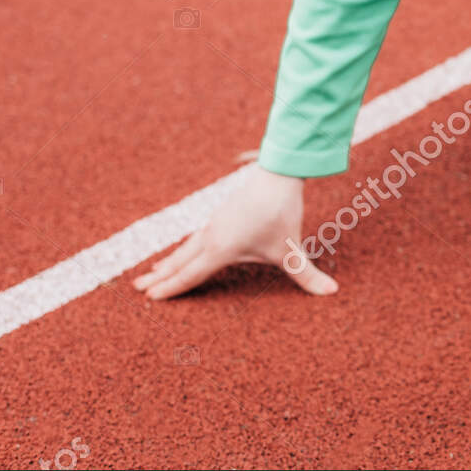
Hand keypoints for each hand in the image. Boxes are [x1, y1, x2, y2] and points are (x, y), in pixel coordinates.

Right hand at [132, 165, 337, 299]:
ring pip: (186, 246)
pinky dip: (184, 246)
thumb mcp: (292, 249)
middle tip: (137, 288)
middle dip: (160, 276)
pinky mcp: (222, 212)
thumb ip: (307, 275)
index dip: (170, 288)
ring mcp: (214, 222)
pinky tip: (186, 248)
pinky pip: (196, 235)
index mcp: (220, 249)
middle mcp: (211, 236)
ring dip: (169, 260)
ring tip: (153, 271)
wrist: (277, 172)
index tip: (150, 298)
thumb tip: (332, 292)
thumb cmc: (281, 212)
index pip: (190, 275)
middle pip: (180, 261)